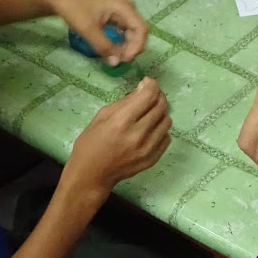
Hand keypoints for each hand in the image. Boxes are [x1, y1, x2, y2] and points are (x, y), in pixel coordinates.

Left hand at [41, 0, 148, 65]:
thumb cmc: (74, 10)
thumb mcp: (88, 30)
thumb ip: (104, 46)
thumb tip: (116, 63)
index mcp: (124, 7)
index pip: (141, 29)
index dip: (137, 47)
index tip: (124, 59)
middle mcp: (127, 8)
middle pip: (139, 32)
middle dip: (132, 48)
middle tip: (118, 61)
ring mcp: (122, 12)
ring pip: (133, 33)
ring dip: (127, 47)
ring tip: (115, 58)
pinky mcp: (115, 16)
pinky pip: (124, 32)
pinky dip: (121, 43)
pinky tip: (113, 51)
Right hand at [65, 76, 170, 190]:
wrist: (92, 174)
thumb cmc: (90, 143)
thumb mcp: (102, 116)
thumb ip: (124, 102)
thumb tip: (143, 88)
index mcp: (122, 121)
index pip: (148, 96)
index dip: (151, 85)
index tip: (147, 83)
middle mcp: (138, 134)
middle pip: (161, 106)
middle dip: (157, 96)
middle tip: (149, 96)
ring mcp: (148, 149)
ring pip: (167, 121)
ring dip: (160, 113)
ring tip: (148, 114)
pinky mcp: (153, 159)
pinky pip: (166, 137)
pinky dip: (160, 130)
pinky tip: (149, 130)